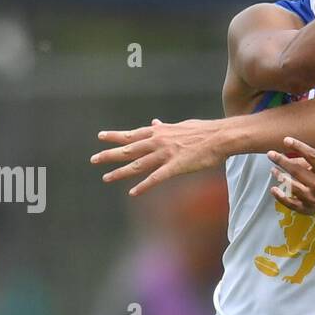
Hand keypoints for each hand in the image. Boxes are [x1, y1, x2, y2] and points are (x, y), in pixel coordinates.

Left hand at [91, 117, 225, 195]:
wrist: (220, 136)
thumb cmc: (204, 130)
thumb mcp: (180, 125)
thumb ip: (165, 126)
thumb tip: (155, 122)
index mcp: (159, 131)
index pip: (132, 134)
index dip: (115, 136)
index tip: (101, 136)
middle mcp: (158, 141)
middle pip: (129, 149)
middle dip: (110, 154)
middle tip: (93, 159)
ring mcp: (165, 154)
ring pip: (138, 164)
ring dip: (120, 172)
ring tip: (106, 178)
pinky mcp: (175, 166)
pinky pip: (156, 178)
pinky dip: (143, 186)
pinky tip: (133, 192)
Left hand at [267, 140, 314, 218]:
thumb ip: (306, 161)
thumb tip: (286, 156)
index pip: (312, 156)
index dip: (299, 147)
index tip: (286, 140)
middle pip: (298, 171)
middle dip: (282, 161)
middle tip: (271, 154)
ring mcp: (312, 198)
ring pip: (292, 187)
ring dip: (280, 177)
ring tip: (272, 170)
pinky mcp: (305, 208)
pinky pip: (290, 203)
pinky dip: (280, 196)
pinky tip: (273, 189)